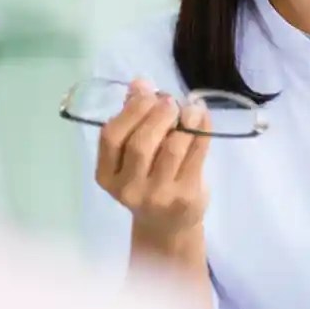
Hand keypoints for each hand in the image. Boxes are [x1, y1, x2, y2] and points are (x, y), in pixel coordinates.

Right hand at [95, 79, 211, 246]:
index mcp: (107, 175)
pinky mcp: (185, 197)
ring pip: (171, 149)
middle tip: (170, 101)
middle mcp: (128, 189)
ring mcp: (157, 196)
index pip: (111, 137)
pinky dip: (201, 131)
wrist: (168, 226)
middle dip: (157, 115)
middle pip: (141, 144)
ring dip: (184, 121)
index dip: (130, 110)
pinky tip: (202, 117)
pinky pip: (196, 157)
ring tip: (190, 108)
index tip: (147, 92)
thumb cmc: (148, 180)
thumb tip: (140, 82)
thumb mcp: (132, 155)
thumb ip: (133, 119)